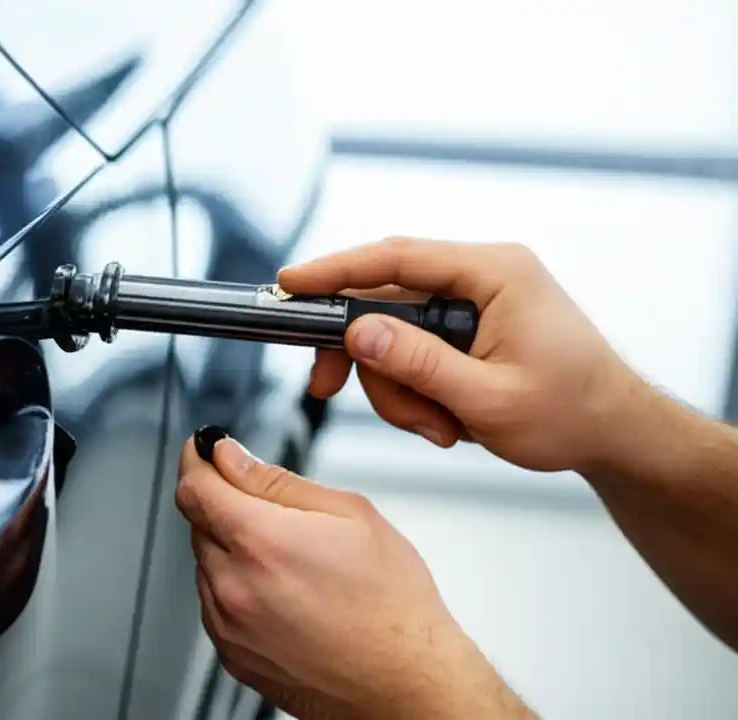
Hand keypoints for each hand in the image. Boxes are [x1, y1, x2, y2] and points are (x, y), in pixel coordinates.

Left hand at [176, 435, 530, 718]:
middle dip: (225, 504)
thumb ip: (276, 481)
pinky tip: (284, 593)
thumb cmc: (391, 604)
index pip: (194, 486)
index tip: (206, 451)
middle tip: (274, 511)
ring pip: (207, 563)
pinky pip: (215, 603)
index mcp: (259, 542)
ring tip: (293, 563)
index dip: (198, 459)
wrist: (405, 682)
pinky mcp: (232, 654)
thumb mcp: (350, 515)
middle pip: (198, 522)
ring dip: (232, 549)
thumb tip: (230, 457)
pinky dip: (237, 588)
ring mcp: (228, 626)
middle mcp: (233, 586)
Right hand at [278, 237, 643, 473]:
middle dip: (364, 357)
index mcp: (495, 272)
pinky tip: (443, 419)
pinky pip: (412, 348)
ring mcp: (475, 299)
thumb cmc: (571, 413)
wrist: (614, 432)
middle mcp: (482, 275)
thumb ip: (418, 364)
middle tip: (328, 391)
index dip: (336, 270)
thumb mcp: (488, 398)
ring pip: (392, 333)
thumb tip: (357, 333)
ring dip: (397, 387)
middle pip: (384, 300)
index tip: (290, 284)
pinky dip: (413, 389)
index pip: (396, 258)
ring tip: (437, 428)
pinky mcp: (468, 325)